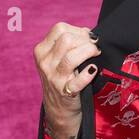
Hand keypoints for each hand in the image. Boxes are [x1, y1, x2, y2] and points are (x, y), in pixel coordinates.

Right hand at [33, 23, 99, 138]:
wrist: (59, 109)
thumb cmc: (63, 78)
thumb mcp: (57, 59)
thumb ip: (70, 44)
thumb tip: (90, 34)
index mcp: (41, 50)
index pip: (59, 29)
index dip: (78, 31)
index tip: (88, 38)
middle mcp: (44, 62)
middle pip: (66, 39)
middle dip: (85, 41)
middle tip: (95, 47)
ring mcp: (53, 78)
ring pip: (71, 57)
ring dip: (89, 52)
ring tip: (97, 54)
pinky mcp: (64, 92)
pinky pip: (78, 81)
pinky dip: (88, 74)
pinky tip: (93, 70)